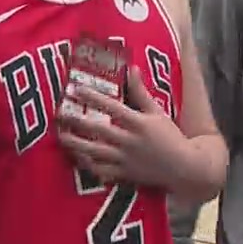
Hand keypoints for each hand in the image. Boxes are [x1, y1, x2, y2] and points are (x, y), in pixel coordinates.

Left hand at [56, 63, 185, 188]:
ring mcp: (125, 159)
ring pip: (94, 152)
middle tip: (59, 114)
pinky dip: (88, 165)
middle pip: (97, 130)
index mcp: (139, 123)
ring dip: (75, 144)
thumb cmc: (170, 137)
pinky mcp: (124, 174)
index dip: (93, 97)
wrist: (183, 167)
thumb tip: (132, 69)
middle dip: (76, 121)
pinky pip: (101, 171)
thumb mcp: (157, 112)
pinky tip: (78, 157)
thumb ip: (141, 92)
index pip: (112, 107)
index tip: (76, 89)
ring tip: (61, 136)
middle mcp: (129, 141)